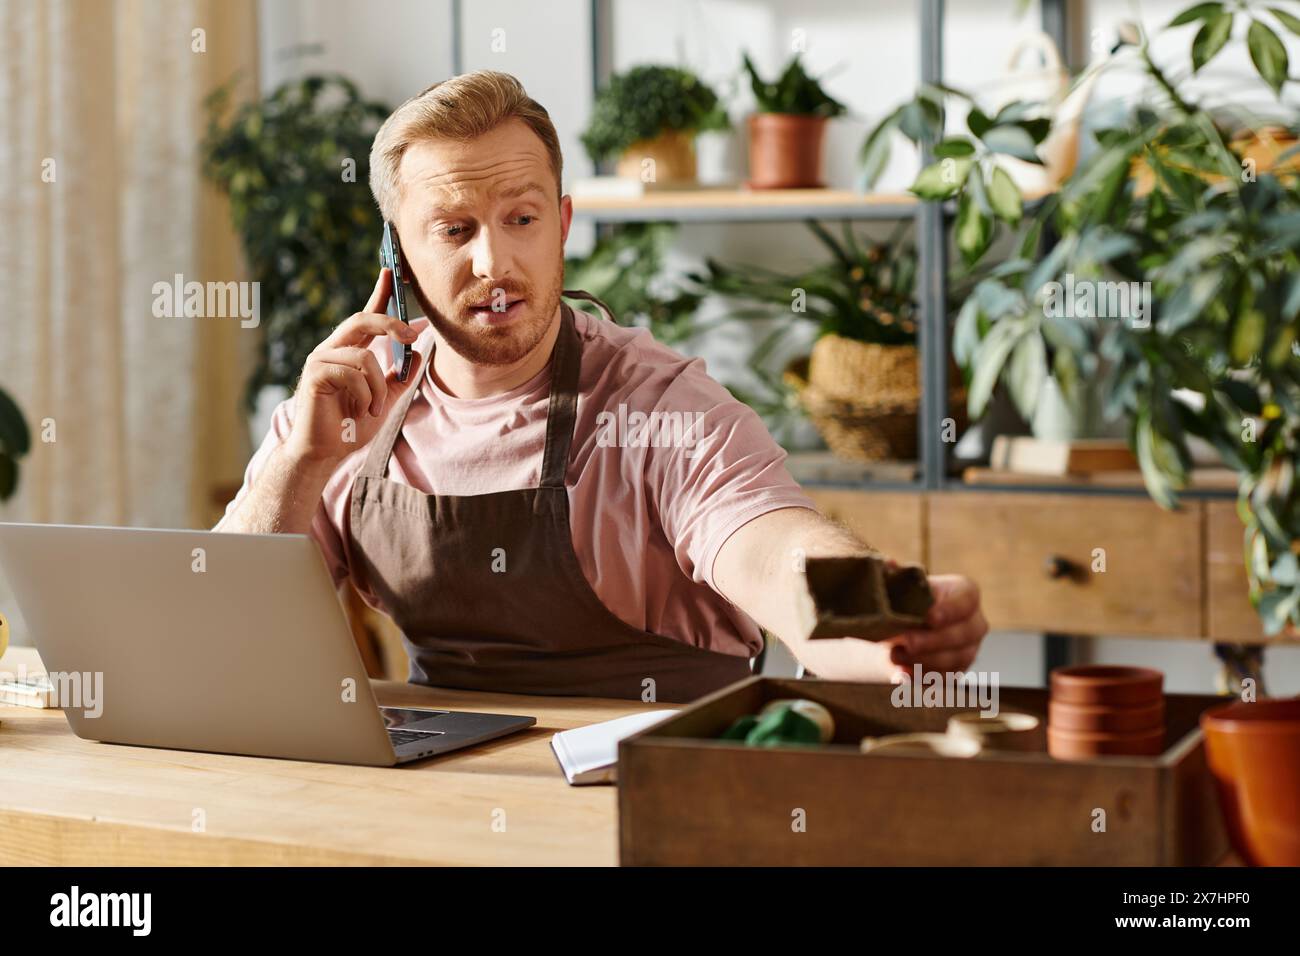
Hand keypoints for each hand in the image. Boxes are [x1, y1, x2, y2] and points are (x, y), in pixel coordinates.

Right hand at [284, 268, 421, 465]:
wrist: (323, 453)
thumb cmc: (350, 428)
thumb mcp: (383, 401)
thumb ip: (399, 378)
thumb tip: (418, 353)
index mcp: (348, 352)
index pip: (365, 316)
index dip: (379, 294)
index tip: (392, 272)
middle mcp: (332, 349)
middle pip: (362, 320)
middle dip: (391, 324)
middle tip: (413, 335)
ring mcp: (320, 359)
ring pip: (364, 357)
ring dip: (378, 387)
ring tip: (375, 409)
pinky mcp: (315, 373)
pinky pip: (352, 373)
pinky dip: (365, 394)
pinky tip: (361, 411)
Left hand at [882, 574, 986, 680]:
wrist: (904, 625)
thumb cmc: (907, 599)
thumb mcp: (903, 584)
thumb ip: (897, 576)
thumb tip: (889, 564)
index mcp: (966, 594)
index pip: (966, 600)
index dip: (950, 610)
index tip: (929, 617)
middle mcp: (975, 622)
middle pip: (963, 634)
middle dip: (933, 641)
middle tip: (908, 642)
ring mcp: (969, 649)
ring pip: (954, 660)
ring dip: (923, 661)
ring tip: (895, 656)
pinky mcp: (957, 671)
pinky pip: (944, 678)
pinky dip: (921, 676)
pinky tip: (901, 673)